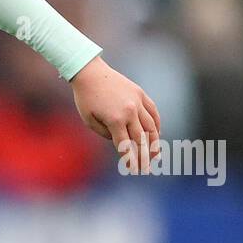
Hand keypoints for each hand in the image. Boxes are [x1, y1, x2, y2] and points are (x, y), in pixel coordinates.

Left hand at [71, 55, 161, 173]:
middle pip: (141, 139)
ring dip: (155, 142)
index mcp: (115, 120)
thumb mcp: (90, 121)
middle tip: (147, 168)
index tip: (134, 170)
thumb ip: (106, 134)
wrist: (91, 73)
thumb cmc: (86, 98)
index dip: (130, 160)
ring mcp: (137, 101)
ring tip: (156, 154)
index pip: (126, 145)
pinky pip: (153, 111)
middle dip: (144, 156)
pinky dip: (157, 123)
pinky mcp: (141, 94)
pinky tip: (157, 133)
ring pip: (151, 126)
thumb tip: (121, 140)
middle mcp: (129, 111)